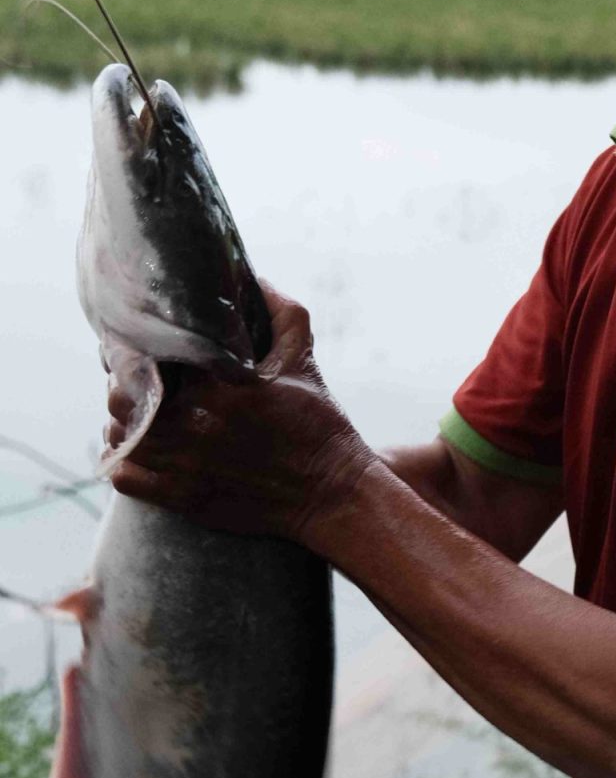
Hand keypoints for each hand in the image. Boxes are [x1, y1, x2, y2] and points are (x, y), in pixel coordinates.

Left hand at [107, 282, 375, 546]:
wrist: (332, 494)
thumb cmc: (319, 425)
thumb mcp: (304, 361)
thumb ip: (282, 314)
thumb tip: (256, 279)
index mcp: (220, 386)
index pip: (154, 354)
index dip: (145, 348)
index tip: (151, 349)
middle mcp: (197, 425)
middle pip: (124, 395)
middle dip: (128, 384)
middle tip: (141, 383)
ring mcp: (186, 465)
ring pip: (120, 435)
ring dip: (124, 422)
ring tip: (142, 415)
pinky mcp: (183, 498)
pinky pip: (124, 476)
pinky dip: (123, 462)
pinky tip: (142, 452)